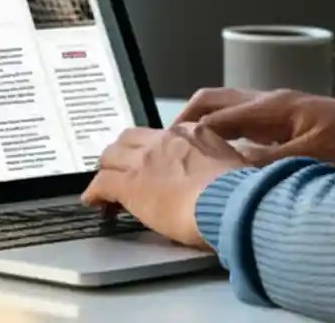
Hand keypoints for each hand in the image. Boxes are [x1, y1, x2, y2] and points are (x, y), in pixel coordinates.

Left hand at [82, 124, 247, 247]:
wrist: (231, 201)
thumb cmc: (241, 190)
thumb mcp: (237, 164)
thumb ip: (222, 164)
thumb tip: (225, 176)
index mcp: (192, 132)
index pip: (162, 136)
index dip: (153, 150)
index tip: (153, 162)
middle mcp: (165, 140)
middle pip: (130, 138)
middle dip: (122, 151)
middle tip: (120, 166)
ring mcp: (145, 160)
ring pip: (111, 156)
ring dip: (106, 169)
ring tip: (104, 183)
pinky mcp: (130, 184)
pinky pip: (102, 183)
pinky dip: (95, 193)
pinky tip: (94, 201)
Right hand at [176, 88, 334, 168]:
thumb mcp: (309, 159)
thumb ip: (265, 162)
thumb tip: (225, 165)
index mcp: (271, 106)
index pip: (210, 116)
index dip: (183, 133)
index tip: (161, 150)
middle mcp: (272, 102)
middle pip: (213, 102)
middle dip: (185, 121)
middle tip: (163, 146)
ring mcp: (282, 110)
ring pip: (230, 110)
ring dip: (207, 126)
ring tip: (188, 151)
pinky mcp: (293, 122)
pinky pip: (248, 122)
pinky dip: (228, 134)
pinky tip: (229, 157)